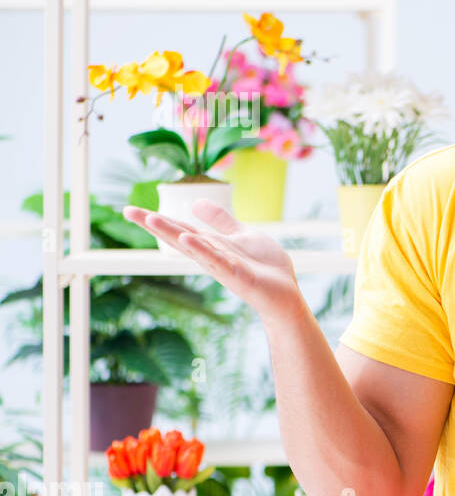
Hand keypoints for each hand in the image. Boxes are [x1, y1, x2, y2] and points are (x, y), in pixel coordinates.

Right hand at [123, 199, 305, 321]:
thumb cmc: (265, 268)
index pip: (180, 228)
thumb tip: (194, 202)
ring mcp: (223, 266)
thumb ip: (220, 221)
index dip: (157, 219)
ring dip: (173, 233)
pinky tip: (188, 237)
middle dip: (155, 225)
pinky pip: (218, 261)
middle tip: (127, 211)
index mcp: (211, 246)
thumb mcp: (242, 235)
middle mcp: (211, 256)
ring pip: (194, 247)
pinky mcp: (237, 276)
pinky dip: (203, 250)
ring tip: (151, 218)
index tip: (129, 209)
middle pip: (179, 236)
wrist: (286, 294)